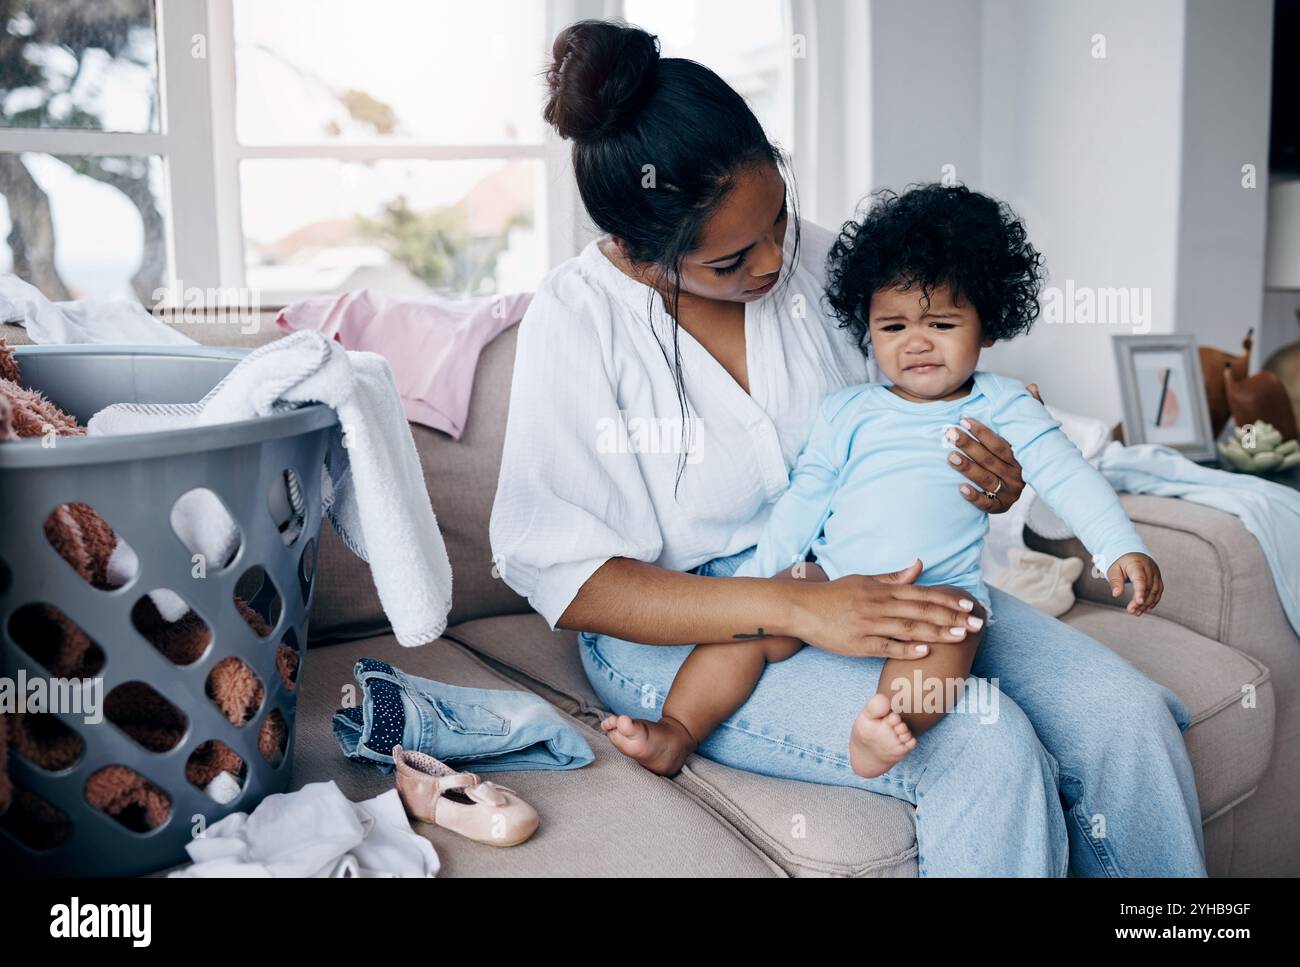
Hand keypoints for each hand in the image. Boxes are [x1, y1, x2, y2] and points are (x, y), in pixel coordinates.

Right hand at [792, 559, 983, 658]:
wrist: (801, 608)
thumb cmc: (834, 595)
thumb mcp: (864, 580)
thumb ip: (893, 577)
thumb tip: (919, 565)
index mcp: (882, 590)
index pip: (922, 594)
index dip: (947, 600)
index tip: (970, 605)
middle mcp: (878, 605)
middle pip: (921, 612)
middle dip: (951, 617)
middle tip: (977, 624)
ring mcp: (868, 625)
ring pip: (908, 629)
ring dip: (937, 632)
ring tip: (960, 636)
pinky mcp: (857, 644)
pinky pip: (885, 646)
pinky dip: (906, 649)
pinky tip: (925, 651)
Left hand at [948, 416, 1027, 514]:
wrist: (1033, 485)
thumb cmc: (1022, 454)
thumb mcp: (1028, 433)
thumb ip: (1031, 410)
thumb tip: (1032, 387)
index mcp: (1022, 457)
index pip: (1000, 444)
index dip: (982, 432)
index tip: (964, 420)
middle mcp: (1017, 475)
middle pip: (990, 460)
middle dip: (969, 446)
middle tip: (951, 435)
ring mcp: (1010, 492)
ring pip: (987, 479)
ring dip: (968, 468)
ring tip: (950, 456)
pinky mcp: (1002, 506)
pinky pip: (987, 504)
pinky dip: (974, 497)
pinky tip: (960, 488)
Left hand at [1107, 553, 1162, 614]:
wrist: (1132, 555)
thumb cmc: (1121, 563)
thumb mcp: (1113, 570)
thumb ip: (1115, 581)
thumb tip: (1116, 594)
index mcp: (1137, 564)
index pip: (1140, 579)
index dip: (1140, 591)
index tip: (1138, 602)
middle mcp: (1149, 568)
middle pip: (1148, 587)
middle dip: (1141, 601)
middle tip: (1131, 611)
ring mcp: (1156, 573)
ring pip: (1155, 591)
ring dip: (1147, 603)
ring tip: (1137, 612)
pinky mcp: (1158, 578)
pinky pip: (1159, 591)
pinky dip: (1154, 601)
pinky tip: (1147, 608)